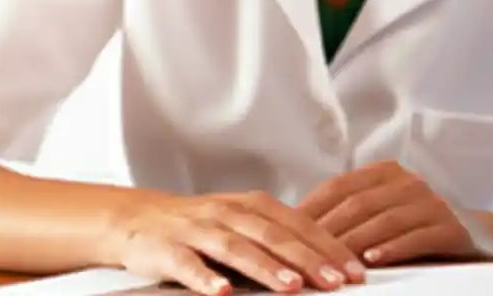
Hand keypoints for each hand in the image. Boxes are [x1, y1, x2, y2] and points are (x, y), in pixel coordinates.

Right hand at [103, 190, 365, 294]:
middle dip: (309, 259)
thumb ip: (280, 239)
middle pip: (275, 236)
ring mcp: (199, 230)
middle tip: (335, 281)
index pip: (301, 225)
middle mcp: (230, 213)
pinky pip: (189, 265)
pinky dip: (207, 279)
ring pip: (237, 248)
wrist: (137, 217)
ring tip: (291, 288)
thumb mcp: (244, 224)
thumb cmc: (202, 226)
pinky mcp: (168, 249)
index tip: (355, 270)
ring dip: (266, 268)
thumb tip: (327, 263)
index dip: (329, 247)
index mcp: (255, 205)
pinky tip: (223, 293)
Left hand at [297, 161, 486, 267]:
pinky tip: (373, 262)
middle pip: (357, 205)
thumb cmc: (416, 230)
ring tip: (329, 263)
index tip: (281, 234)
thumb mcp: (382, 214)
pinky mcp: (450, 227)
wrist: (478, 238)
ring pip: (383, 221)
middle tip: (298, 256)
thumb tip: (291, 230)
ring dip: (353, 243)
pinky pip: (417, 236)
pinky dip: (392, 248)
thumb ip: (349, 216)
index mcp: (385, 173)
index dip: (308, 210)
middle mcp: (408, 182)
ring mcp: (431, 203)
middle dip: (325, 232)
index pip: (338, 187)